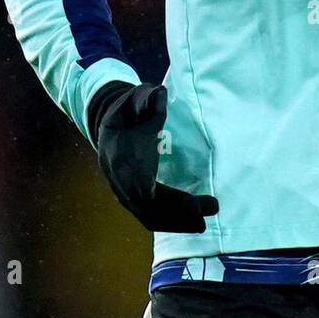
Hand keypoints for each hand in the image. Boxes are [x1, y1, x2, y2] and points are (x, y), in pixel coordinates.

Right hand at [96, 83, 218, 232]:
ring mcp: (123, 194)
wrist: (108, 127)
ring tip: (204, 222)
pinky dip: (170, 222)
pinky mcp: (131, 201)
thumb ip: (147, 99)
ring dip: (177, 223)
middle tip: (210, 210)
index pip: (144, 190)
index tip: (195, 205)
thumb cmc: (128, 113)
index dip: (170, 201)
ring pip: (149, 218)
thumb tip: (160, 94)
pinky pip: (149, 218)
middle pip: (149, 209)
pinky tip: (191, 221)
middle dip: (179, 214)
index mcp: (119, 160)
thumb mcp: (135, 100)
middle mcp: (119, 182)